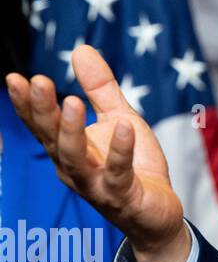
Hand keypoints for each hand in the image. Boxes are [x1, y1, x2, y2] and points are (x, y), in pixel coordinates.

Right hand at [5, 45, 188, 261]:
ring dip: (70, 131)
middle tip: (36, 81)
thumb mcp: (121, 118)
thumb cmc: (135, 166)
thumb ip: (100, 88)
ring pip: (75, 159)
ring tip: (71, 100)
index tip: (15, 78)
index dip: (27, 104)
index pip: (42, 125)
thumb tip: (80, 48)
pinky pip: (118, 174)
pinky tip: (125, 126)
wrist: (158, 213)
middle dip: (42, 111)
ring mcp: (97, 185)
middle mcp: (75, 169)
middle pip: (51, 139)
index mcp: (69, 150)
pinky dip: (120, 151)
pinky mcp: (124, 197)